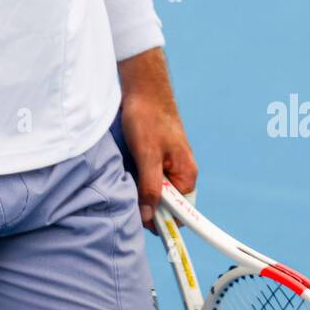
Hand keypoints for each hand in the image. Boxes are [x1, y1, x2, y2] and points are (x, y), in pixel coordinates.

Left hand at [116, 61, 197, 233]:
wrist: (142, 87)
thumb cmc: (149, 117)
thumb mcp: (147, 155)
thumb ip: (150, 187)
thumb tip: (148, 217)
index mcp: (186, 175)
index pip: (180, 214)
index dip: (161, 221)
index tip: (141, 221)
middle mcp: (179, 173)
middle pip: (163, 205)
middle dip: (145, 204)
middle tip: (126, 195)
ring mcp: (166, 165)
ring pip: (151, 191)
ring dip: (137, 190)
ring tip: (123, 177)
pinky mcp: (153, 158)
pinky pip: (144, 177)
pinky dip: (133, 177)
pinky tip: (123, 169)